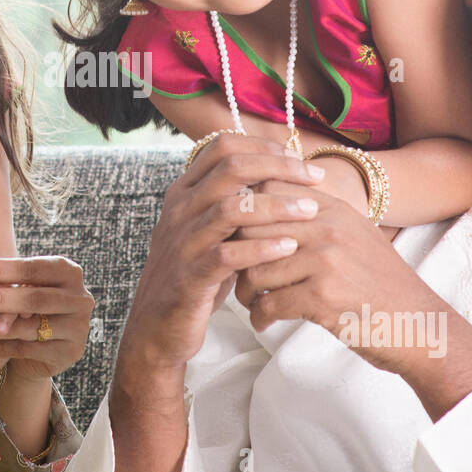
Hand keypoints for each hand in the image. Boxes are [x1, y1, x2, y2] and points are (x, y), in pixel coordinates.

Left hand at [0, 256, 94, 382]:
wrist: (44, 348)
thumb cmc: (28, 308)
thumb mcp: (20, 290)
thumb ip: (3, 283)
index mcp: (70, 273)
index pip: (33, 268)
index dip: (0, 269)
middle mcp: (80, 299)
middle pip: (33, 298)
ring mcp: (78, 327)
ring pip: (29, 326)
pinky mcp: (69, 352)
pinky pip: (28, 349)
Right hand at [116, 133, 321, 373]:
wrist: (157, 326)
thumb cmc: (195, 275)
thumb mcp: (208, 232)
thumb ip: (231, 203)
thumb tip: (277, 175)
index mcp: (184, 192)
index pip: (222, 146)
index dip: (263, 147)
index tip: (298, 159)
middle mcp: (180, 210)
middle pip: (231, 168)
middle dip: (278, 167)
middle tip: (314, 178)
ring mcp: (183, 242)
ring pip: (230, 208)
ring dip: (276, 206)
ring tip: (310, 210)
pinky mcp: (191, 276)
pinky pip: (228, 255)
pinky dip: (261, 248)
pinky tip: (289, 248)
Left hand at [233, 178, 443, 372]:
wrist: (420, 326)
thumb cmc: (382, 286)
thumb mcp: (356, 236)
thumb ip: (319, 218)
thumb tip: (271, 204)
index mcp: (334, 209)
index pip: (269, 191)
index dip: (245, 212)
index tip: (239, 235)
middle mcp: (328, 228)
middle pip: (253, 228)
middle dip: (236, 254)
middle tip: (235, 274)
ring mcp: (326, 261)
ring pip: (255, 269)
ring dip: (245, 292)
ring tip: (250, 303)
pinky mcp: (323, 297)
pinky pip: (269, 303)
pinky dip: (260, 316)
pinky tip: (264, 322)